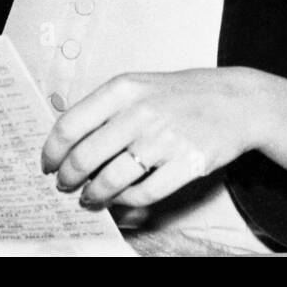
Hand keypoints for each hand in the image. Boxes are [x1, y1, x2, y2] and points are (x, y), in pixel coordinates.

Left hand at [40, 68, 263, 211]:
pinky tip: (123, 199)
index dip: (52, 152)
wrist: (237, 101)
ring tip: (91, 198)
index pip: (70, 125)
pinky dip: (128, 201)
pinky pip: (144, 193)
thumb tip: (68, 143)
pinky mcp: (186, 162)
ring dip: (94, 195)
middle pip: (85, 157)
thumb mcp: (143, 85)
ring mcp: (165, 138)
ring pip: (111, 180)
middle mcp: (141, 111)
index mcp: (125, 88)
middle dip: (68, 179)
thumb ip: (107, 108)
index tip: (48, 165)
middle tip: (65, 186)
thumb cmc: (185, 94)